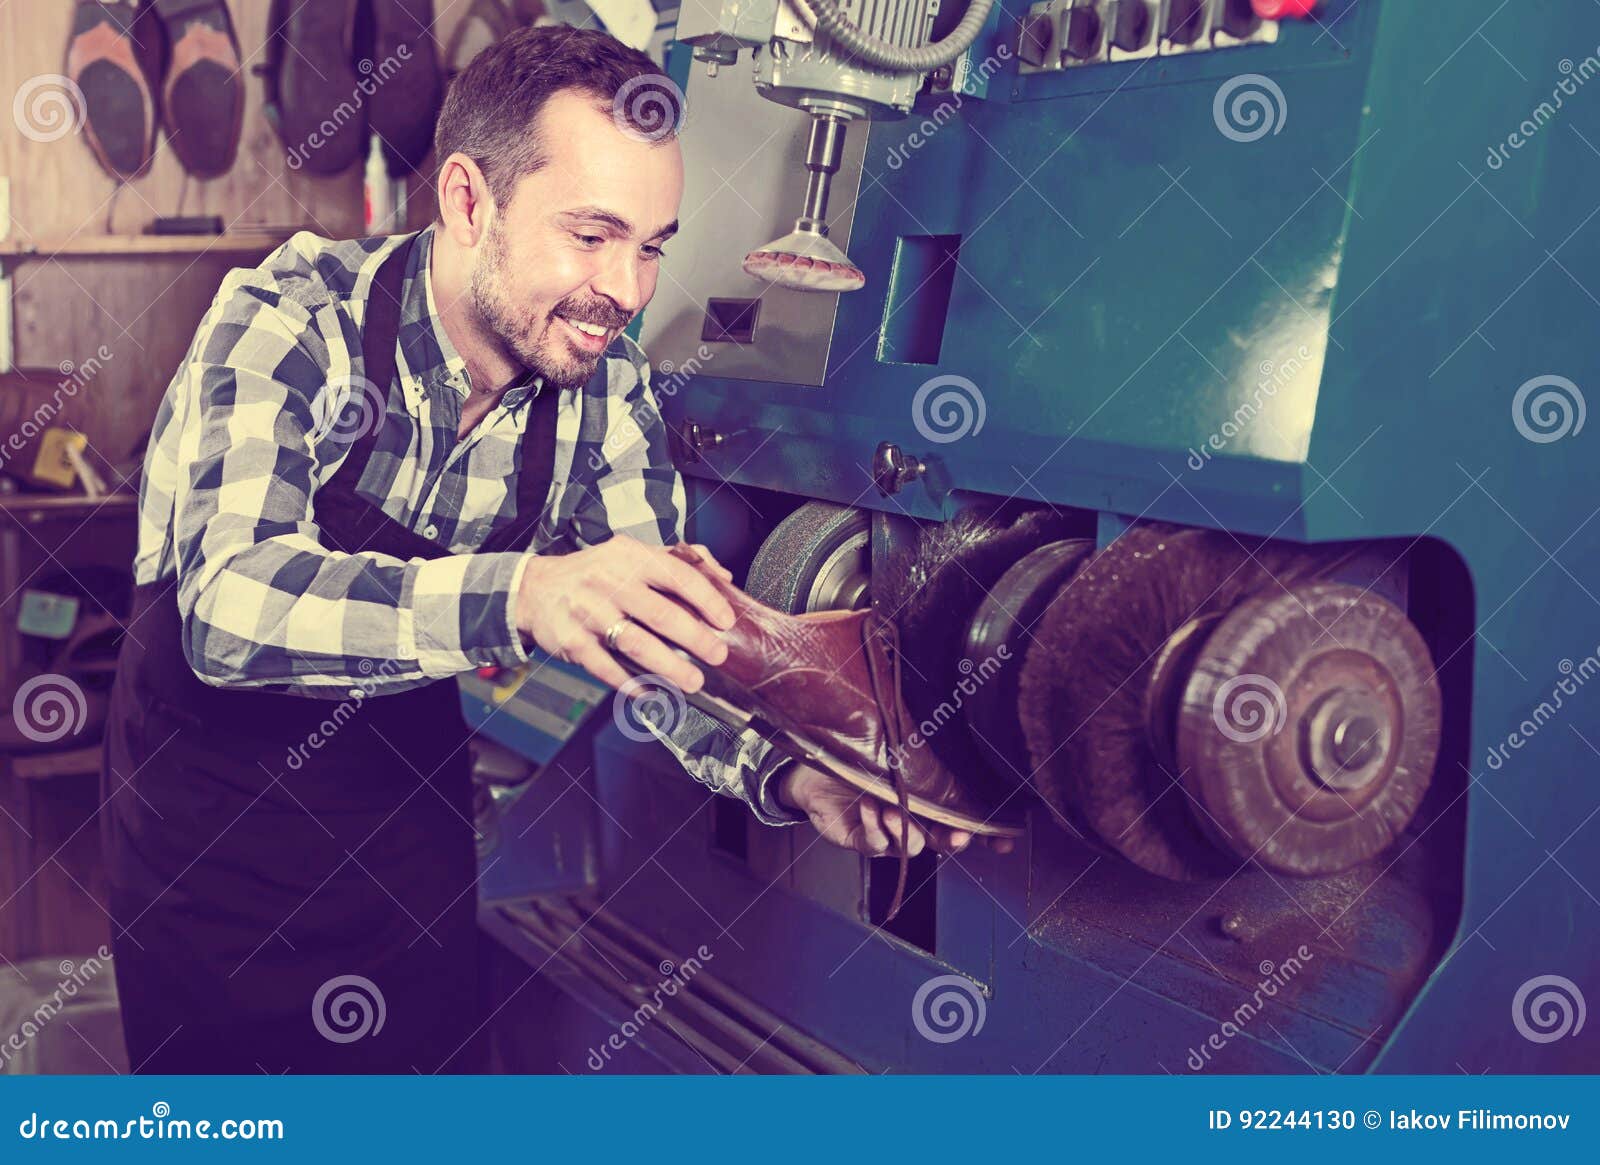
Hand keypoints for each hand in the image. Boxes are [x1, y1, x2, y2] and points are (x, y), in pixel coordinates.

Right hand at [516, 537, 736, 691]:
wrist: (535, 589)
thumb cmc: (594, 573)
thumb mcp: (631, 554)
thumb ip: (677, 560)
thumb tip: (721, 575)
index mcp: (629, 557)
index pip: (677, 575)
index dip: (706, 599)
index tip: (725, 620)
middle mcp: (609, 582)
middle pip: (662, 614)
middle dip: (696, 639)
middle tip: (717, 655)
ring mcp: (589, 613)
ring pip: (637, 645)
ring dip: (670, 667)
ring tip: (693, 681)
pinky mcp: (573, 642)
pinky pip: (607, 668)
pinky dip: (631, 683)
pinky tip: (651, 693)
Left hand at [776, 763, 1016, 857]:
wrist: (810, 772)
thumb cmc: (854, 756)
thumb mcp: (890, 748)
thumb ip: (917, 742)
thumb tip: (941, 707)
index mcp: (926, 800)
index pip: (963, 819)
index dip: (987, 833)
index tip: (1005, 840)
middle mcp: (912, 821)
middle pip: (944, 840)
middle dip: (956, 840)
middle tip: (959, 836)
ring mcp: (888, 834)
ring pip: (912, 847)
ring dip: (906, 830)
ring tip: (891, 807)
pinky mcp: (862, 841)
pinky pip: (875, 844)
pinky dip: (875, 826)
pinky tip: (869, 806)